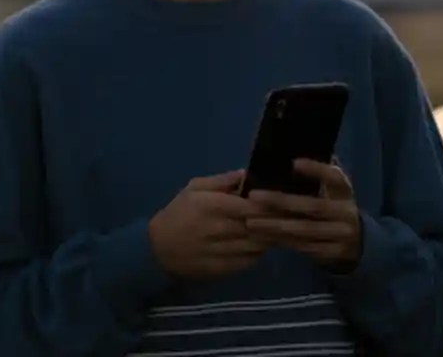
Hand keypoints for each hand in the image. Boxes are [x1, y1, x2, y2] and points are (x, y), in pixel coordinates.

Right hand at [148, 169, 270, 279]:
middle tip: (285, 214)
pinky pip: (250, 261)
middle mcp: (217, 229)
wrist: (158, 249)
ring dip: (270, 237)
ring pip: (257, 244)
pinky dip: (259, 252)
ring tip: (277, 228)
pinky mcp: (222, 269)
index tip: (279, 198)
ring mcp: (221, 252)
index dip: (269, 203)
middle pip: (258, 226)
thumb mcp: (194, 188)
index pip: (250, 205)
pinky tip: (261, 244)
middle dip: (274, 220)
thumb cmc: (178, 213)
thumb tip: (247, 173)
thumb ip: (221, 180)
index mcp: (211, 205)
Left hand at [245, 158, 361, 271]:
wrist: (358, 243)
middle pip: (312, 206)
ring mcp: (339, 235)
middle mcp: (345, 212)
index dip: (316, 170)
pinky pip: (301, 247)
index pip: (334, 178)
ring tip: (250, 221)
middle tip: (254, 197)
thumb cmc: (335, 207)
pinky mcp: (331, 253)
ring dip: (275, 226)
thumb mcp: (334, 190)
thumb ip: (320, 173)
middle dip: (281, 202)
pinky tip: (261, 236)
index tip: (293, 163)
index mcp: (344, 192)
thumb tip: (294, 152)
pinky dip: (280, 241)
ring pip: (303, 230)